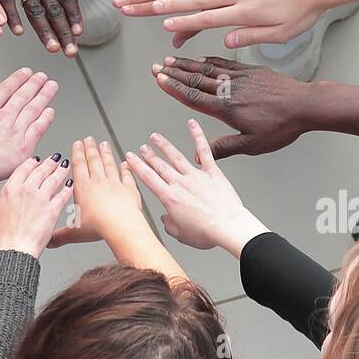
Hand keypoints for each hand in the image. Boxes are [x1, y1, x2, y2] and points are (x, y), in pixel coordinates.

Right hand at [0, 0, 84, 55]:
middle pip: (52, 8)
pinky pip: (5, 3)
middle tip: (71, 51)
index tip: (80, 31)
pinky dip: (12, 18)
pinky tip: (18, 32)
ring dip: (43, 32)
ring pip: (32, 10)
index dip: (74, 15)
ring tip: (51, 48)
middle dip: (63, 32)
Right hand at [0, 68, 59, 184]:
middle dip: (33, 84)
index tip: (24, 73)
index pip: (4, 89)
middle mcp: (1, 118)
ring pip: (33, 108)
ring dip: (43, 95)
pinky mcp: (23, 146)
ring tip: (50, 87)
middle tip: (41, 77)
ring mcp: (13, 131)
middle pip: (22, 96)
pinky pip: (38, 128)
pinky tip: (50, 112)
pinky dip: (45, 118)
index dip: (17, 79)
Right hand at [0, 153, 73, 258]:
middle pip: (41, 170)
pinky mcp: (53, 209)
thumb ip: (2, 209)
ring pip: (54, 179)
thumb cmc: (3, 239)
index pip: (23, 169)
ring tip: (66, 167)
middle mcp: (26, 190)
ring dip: (61, 171)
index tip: (37, 160)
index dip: (32, 163)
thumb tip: (3, 210)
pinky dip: (68, 189)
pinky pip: (63, 195)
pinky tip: (71, 185)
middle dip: (50, 163)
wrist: (14, 250)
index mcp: (10, 190)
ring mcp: (41, 198)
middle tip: (56, 159)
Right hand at [49, 137, 143, 246]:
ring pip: (109, 164)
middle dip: (90, 148)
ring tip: (104, 144)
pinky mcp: (129, 189)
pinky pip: (127, 175)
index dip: (77, 153)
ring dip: (106, 153)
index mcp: (83, 188)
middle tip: (89, 139)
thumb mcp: (74, 232)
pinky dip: (126, 168)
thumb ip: (59, 236)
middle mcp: (98, 182)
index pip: (78, 166)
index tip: (77, 144)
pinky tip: (126, 163)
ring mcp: (115, 184)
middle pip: (93, 160)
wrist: (122, 226)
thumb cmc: (98, 227)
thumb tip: (47, 240)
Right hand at [125, 119, 268, 253]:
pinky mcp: (212, 172)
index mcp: (170, 198)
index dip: (137, 166)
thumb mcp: (181, 235)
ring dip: (164, 145)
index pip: (148, 178)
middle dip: (148, 155)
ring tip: (155, 136)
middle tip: (141, 148)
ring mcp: (195, 176)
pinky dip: (197, 135)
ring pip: (176, 156)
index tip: (130, 158)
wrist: (228, 227)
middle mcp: (180, 183)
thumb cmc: (207, 233)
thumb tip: (165, 219)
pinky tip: (192, 124)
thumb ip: (169, 225)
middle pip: (159, 165)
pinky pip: (203, 150)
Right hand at [151, 56, 311, 158]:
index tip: (159, 79)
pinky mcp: (250, 71)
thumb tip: (199, 155)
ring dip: (186, 64)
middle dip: (173, 72)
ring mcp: (239, 77)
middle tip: (157, 67)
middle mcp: (230, 89)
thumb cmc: (282, 126)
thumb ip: (224, 148)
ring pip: (207, 69)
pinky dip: (208, 60)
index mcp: (227, 108)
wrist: (305, 105)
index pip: (193, 96)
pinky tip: (200, 59)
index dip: (173, 87)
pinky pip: (224, 63)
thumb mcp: (252, 144)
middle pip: (195, 79)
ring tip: (170, 60)